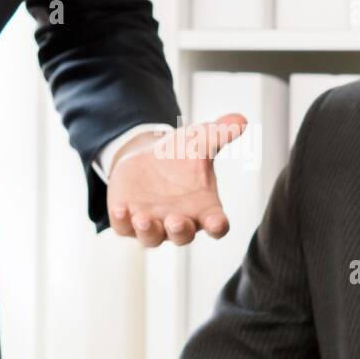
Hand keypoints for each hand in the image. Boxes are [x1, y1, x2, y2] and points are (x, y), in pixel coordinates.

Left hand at [106, 114, 245, 246]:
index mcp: (204, 208)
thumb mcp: (200, 141)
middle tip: (176, 221)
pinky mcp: (127, 221)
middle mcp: (180, 221)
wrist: (147, 157)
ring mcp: (153, 224)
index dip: (217, 227)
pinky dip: (121, 221)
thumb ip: (220, 134)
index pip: (216, 225)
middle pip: (183, 236)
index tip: (217, 223)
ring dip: (148, 231)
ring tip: (143, 219)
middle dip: (179, 231)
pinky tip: (118, 209)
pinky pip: (123, 228)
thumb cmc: (181, 155)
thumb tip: (241, 120)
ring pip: (151, 238)